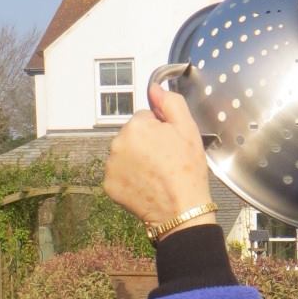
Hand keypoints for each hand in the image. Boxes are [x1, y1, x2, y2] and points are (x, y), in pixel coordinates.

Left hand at [104, 84, 214, 234]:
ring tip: (156, 175)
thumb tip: (154, 88)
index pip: (145, 118)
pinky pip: (119, 174)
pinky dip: (130, 178)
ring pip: (125, 154)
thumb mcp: (188, 129)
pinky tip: (146, 185)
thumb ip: (170, 103)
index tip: (171, 146)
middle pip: (132, 136)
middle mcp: (117, 143)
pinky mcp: (109, 185)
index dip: (161, 131)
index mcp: (136, 126)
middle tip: (165, 162)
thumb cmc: (188, 170)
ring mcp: (111, 166)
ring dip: (137, 161)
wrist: (181, 210)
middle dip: (146, 145)